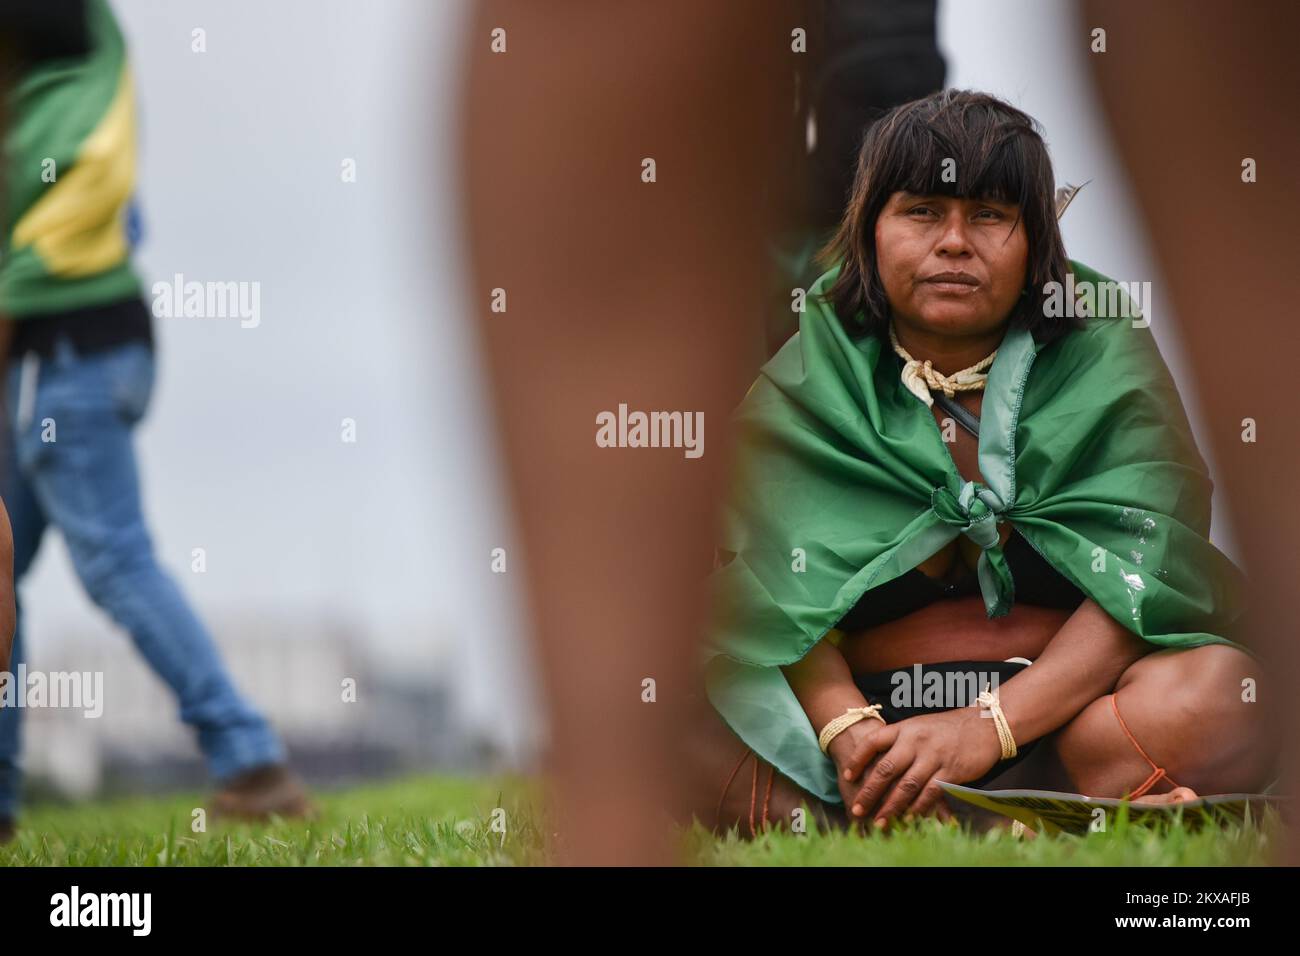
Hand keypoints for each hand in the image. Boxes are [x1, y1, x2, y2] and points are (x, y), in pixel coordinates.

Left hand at [839, 706, 1003, 826]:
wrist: (984, 725)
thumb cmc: (947, 728)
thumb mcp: (918, 726)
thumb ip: (899, 740)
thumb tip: (875, 760)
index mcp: (905, 728)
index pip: (873, 741)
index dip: (858, 759)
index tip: (847, 775)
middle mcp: (916, 741)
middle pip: (886, 769)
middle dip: (869, 791)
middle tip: (857, 809)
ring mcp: (933, 756)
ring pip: (906, 785)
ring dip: (891, 806)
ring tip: (880, 821)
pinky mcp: (951, 771)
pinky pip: (930, 793)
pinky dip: (918, 808)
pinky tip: (908, 818)